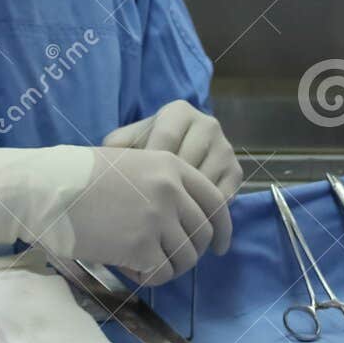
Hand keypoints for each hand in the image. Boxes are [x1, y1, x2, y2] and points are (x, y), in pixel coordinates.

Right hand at [0, 145, 228, 284]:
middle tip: (172, 262)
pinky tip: (131, 269)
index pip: (215, 201)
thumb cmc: (78, 177)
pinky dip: (150, 277)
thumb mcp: (129, 162)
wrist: (45, 189)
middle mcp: (170, 190)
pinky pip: (161, 273)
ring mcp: (157, 218)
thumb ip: (161, 183)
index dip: (222, 228)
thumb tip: (183, 217)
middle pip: (203, 234)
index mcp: (171, 165)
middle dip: (192, 254)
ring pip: (185, 258)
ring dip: (170, 268)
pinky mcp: (140, 246)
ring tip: (145, 265)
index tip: (220, 246)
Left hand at [103, 101, 240, 251]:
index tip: (136, 192)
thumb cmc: (147, 149)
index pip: (166, 139)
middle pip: (188, 164)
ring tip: (165, 227)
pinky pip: (221, 199)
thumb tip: (107, 160)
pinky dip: (204, 217)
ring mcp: (225, 148)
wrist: (178, 153)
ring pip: (205, 185)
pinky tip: (186, 230)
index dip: (150, 168)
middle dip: (167, 192)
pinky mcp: (236, 172)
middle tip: (148, 215)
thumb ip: (118, 147)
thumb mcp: (130, 142)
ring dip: (186, 209)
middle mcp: (207, 125)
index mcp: (179, 112)